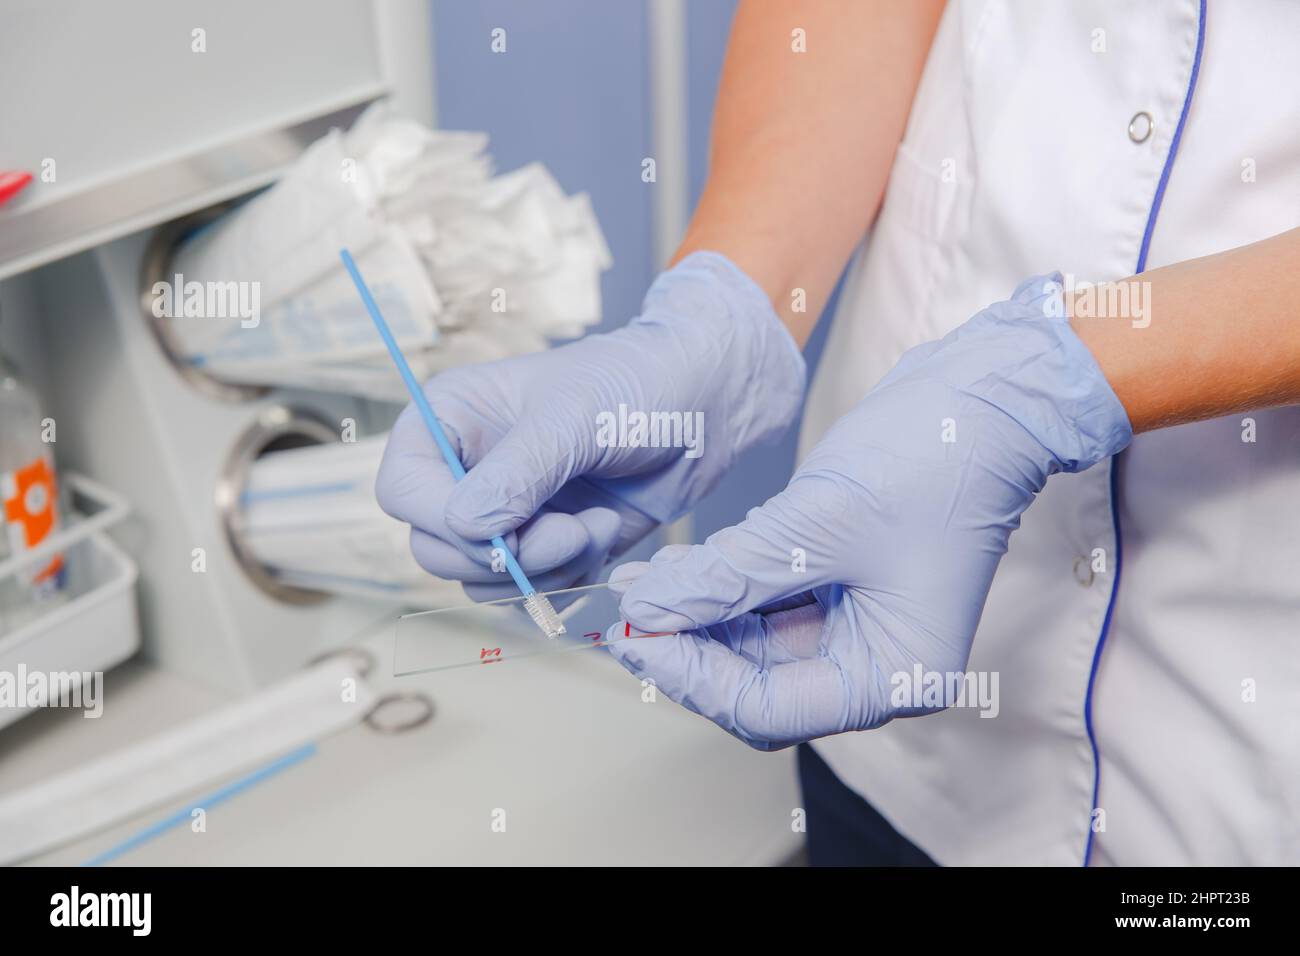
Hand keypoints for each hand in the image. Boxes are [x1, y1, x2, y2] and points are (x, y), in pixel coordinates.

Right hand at [376, 252, 804, 600]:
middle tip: (572, 533)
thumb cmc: (638, 385)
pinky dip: (568, 575)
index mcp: (451, 418)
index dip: (443, 521)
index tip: (506, 529)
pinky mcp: (543, 542)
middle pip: (436, 547)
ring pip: (483, 579)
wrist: (705, 407)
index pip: (402, 491)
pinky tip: (605, 531)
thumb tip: (467, 525)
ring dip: (545, 568)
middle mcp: (466, 467)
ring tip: (597, 525)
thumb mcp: (576, 418)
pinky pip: (528, 588)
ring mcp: (505, 510)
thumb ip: (519, 473)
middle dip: (508, 554)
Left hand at [605, 274, 1132, 749]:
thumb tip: (646, 613)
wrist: (986, 397)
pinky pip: (766, 606)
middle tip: (623, 617)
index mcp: (892, 675)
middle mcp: (876, 665)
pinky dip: (720, 589)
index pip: (767, 710)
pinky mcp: (842, 587)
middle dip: (689, 650)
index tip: (635, 637)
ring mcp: (859, 626)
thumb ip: (727, 577)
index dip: (693, 677)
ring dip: (695, 618)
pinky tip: (669, 571)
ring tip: (635, 586)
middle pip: (757, 687)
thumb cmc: (931, 459)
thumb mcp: (816, 524)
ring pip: (754, 648)